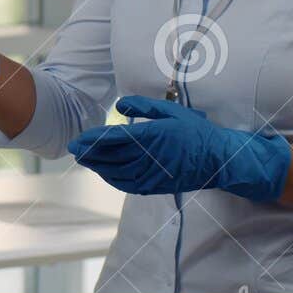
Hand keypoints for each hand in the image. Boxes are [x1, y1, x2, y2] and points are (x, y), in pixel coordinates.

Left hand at [67, 96, 291, 201]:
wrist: (218, 159)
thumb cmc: (195, 131)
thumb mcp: (171, 111)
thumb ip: (143, 106)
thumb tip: (119, 105)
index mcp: (154, 136)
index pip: (116, 139)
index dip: (94, 140)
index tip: (78, 139)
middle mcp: (150, 157)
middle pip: (112, 157)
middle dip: (90, 153)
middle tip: (74, 148)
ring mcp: (153, 174)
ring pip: (117, 172)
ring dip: (97, 166)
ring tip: (84, 159)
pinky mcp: (156, 186)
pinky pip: (128, 184)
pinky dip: (112, 179)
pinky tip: (104, 172)